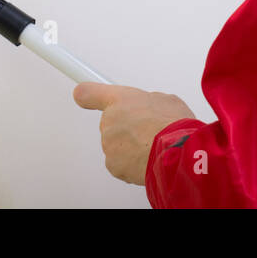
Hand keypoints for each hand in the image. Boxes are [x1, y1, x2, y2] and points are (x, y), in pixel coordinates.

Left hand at [73, 83, 196, 185]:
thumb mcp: (165, 100)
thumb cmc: (173, 125)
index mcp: (119, 100)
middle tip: (148, 132)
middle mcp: (109, 121)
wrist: (175, 151)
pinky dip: (133, 165)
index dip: (87, 94)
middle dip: (128, 129)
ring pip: (118, 146)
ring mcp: (109, 144)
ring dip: (132, 148)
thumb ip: (148, 102)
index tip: (81, 94)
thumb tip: (151, 108)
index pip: (90, 92)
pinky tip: (147, 160)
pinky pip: (121, 164)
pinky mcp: (113, 165)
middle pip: (112, 125)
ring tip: (152, 147)